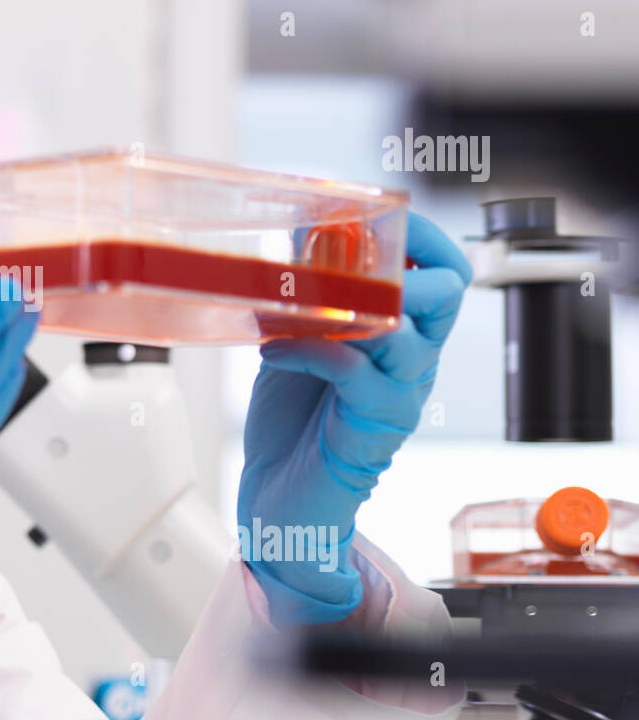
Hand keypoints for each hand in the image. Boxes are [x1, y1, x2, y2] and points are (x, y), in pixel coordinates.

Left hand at [236, 212, 471, 627]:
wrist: (280, 504)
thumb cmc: (293, 426)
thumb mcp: (300, 342)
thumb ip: (309, 298)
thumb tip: (298, 235)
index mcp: (406, 337)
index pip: (445, 272)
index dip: (419, 235)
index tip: (371, 214)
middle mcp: (414, 364)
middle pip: (446, 294)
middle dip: (398, 261)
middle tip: (342, 259)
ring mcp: (398, 396)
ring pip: (405, 330)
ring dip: (345, 303)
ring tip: (293, 302)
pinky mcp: (371, 428)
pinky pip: (351, 369)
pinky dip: (307, 346)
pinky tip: (273, 347)